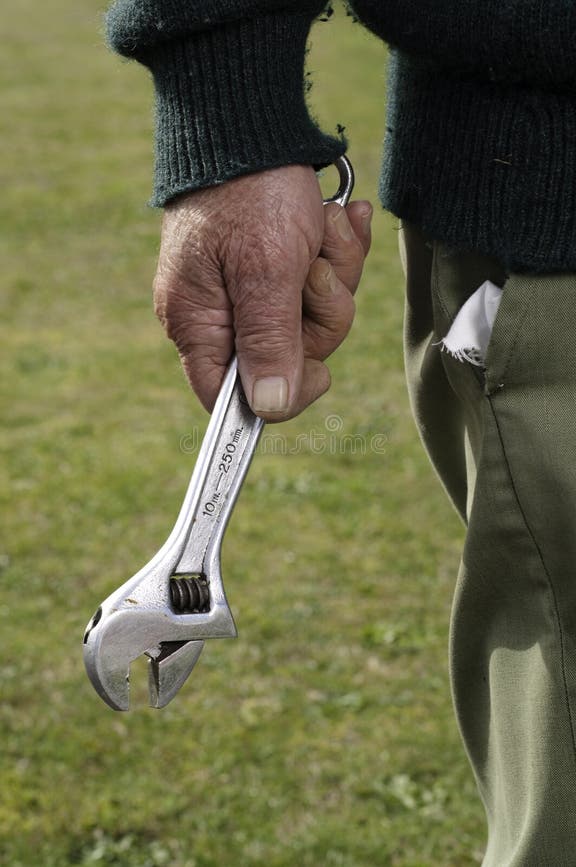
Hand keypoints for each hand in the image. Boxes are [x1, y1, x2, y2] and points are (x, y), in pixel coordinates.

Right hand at [153, 164, 371, 419]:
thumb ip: (269, 342)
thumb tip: (268, 409)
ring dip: (334, 274)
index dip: (278, 395)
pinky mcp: (274, 267)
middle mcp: (220, 315)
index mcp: (198, 324)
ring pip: (313, 320)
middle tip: (314, 269)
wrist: (253, 119)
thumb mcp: (266, 270)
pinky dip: (337, 254)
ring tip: (323, 230)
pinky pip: (320, 284)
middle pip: (287, 358)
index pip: (229, 399)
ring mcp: (249, 290)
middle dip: (320, 312)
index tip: (317, 373)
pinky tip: (335, 219)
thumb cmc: (251, 191)